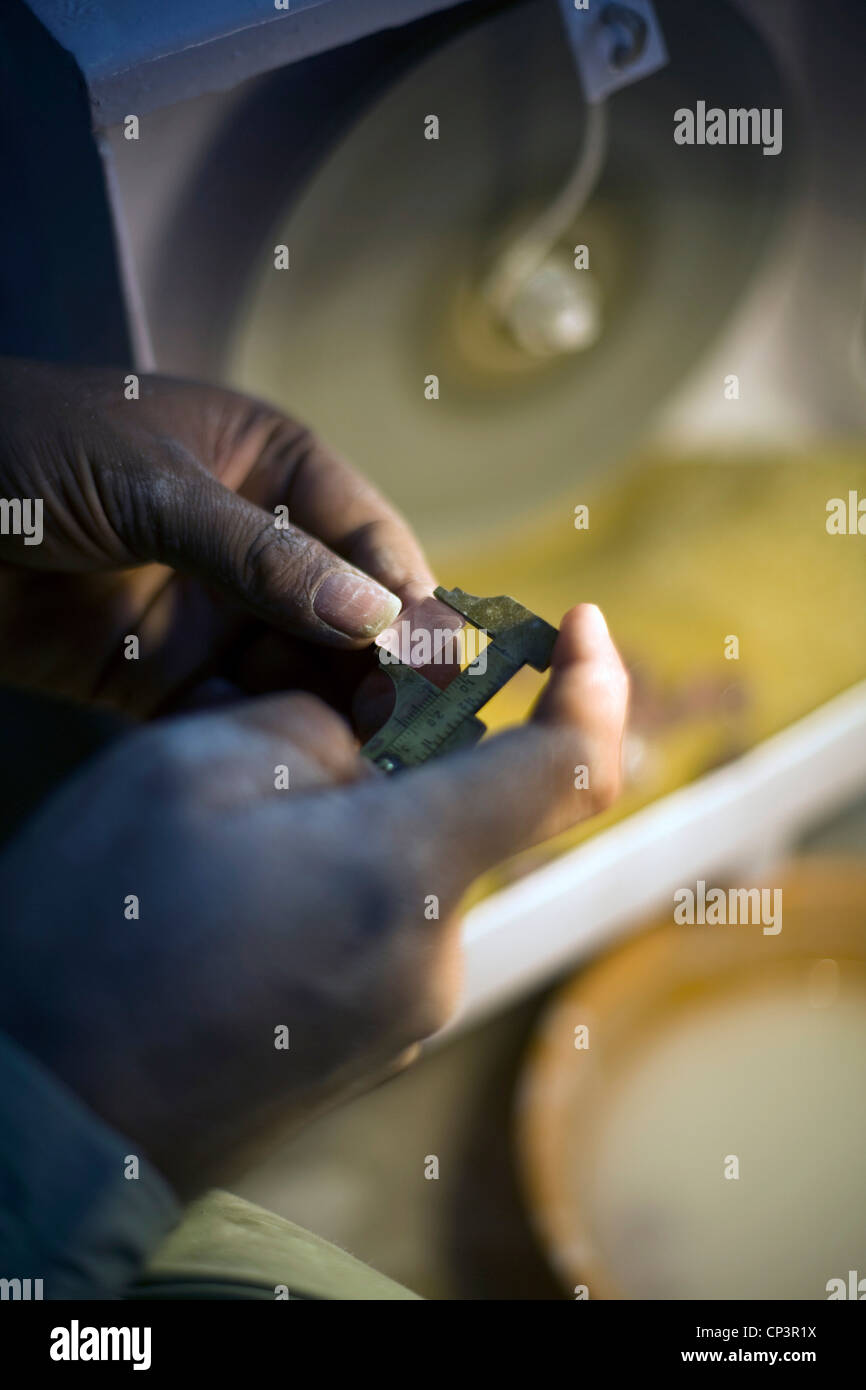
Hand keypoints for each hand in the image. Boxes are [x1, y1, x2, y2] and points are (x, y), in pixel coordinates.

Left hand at [0, 358, 457, 721]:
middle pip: (347, 619)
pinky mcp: (158, 677)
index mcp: (270, 468)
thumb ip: (262, 555)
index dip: (408, 599)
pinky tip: (277, 770)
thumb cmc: (25, 448)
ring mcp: (209, 614)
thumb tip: (377, 617)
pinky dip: (253, 743)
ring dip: (327, 716)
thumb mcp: (151, 484)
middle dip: (378, 670)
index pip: (369, 539)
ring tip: (356, 759)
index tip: (442, 662)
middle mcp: (256, 546)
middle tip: (407, 726)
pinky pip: (227, 719)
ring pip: (297, 677)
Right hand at [0, 604, 626, 1194]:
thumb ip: (315, 727)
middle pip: (474, 811)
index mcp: (409, 873)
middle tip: (305, 717)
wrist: (46, 1116)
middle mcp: (434, 958)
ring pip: (419, 867)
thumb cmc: (100, 931)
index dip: (591, 683)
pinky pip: (386, 926)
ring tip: (241, 817)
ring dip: (364, 816)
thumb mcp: (193, 764)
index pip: (568, 768)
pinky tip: (243, 883)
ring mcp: (405, 1016)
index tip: (583, 624)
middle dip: (413, 747)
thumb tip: (364, 741)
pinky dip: (346, 876)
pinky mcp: (368, 1045)